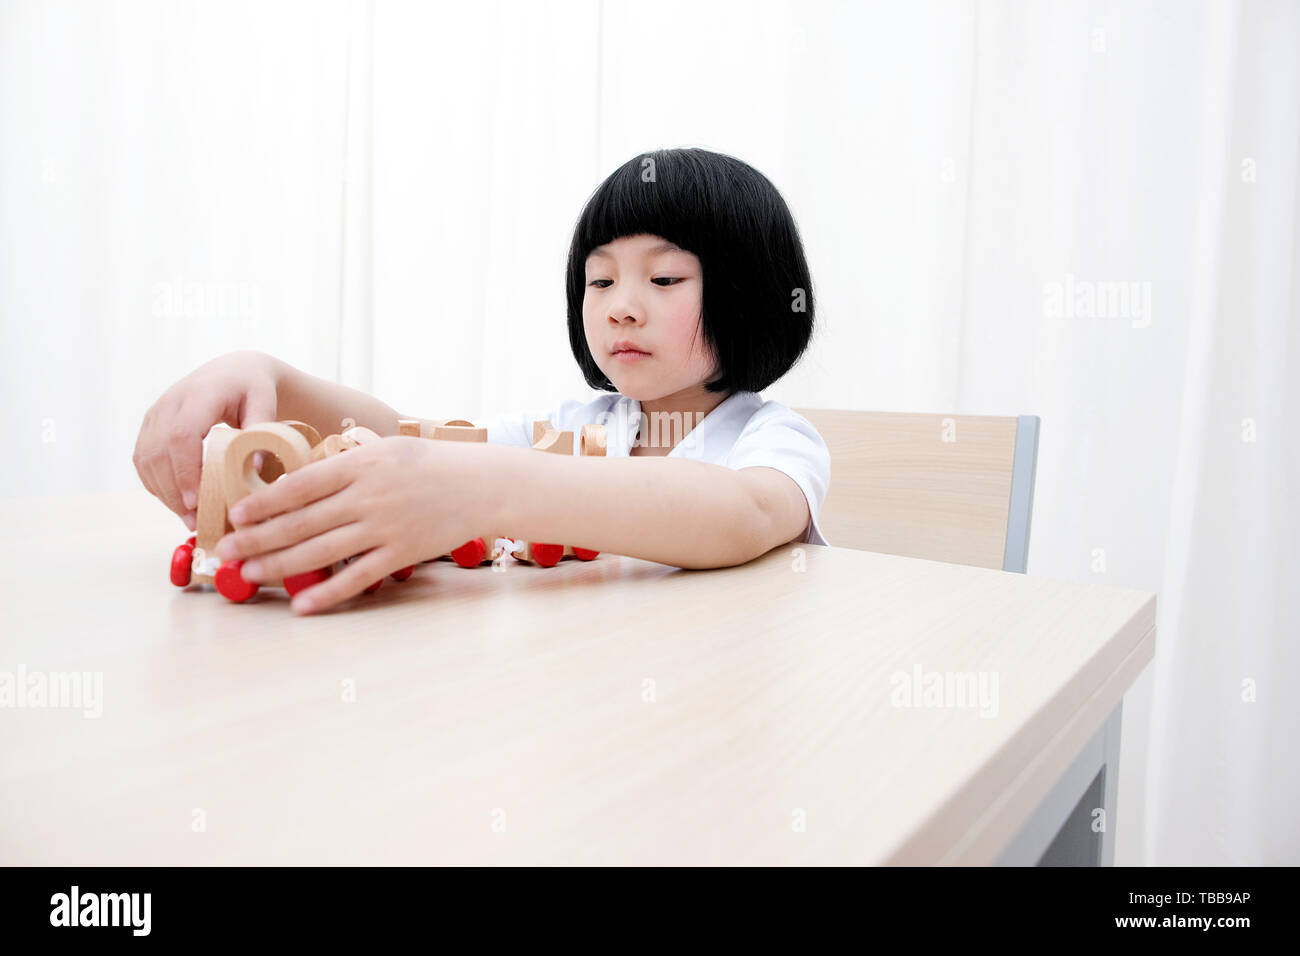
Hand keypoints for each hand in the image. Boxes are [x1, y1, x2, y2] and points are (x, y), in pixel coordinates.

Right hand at [133, 350, 281, 530]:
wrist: (233, 371)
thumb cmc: (253, 389)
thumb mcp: (265, 404)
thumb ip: (261, 433)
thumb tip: (252, 472)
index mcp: (200, 394)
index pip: (181, 436)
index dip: (184, 471)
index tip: (195, 501)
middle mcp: (170, 402)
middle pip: (158, 452)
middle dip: (173, 491)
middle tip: (195, 520)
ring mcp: (155, 414)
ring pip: (146, 459)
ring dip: (164, 492)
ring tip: (189, 518)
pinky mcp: (149, 425)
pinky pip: (143, 460)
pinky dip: (157, 484)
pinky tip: (178, 502)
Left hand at [212, 436, 505, 613]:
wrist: (481, 485)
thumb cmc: (429, 463)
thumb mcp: (384, 450)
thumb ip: (344, 464)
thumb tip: (296, 483)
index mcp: (359, 465)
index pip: (298, 486)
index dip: (262, 503)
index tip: (235, 514)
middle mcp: (367, 497)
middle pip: (300, 523)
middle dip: (257, 538)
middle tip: (224, 551)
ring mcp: (384, 528)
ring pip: (320, 552)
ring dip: (279, 565)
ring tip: (248, 574)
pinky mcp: (401, 553)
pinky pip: (357, 578)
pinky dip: (327, 594)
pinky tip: (302, 606)